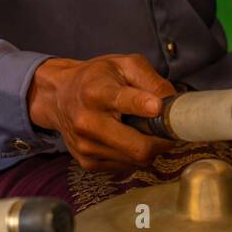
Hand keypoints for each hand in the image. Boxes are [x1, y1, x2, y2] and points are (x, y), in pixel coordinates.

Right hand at [27, 55, 175, 172]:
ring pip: (135, 160)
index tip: (160, 108)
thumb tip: (174, 104)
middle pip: (138, 148)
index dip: (149, 108)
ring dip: (148, 148)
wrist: (58, 96)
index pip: (126, 103)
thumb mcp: (124, 65)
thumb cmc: (95, 78)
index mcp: (96, 92)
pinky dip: (133, 155)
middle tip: (169, 131)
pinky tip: (126, 139)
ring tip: (143, 130)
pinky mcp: (86, 162)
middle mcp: (87, 122)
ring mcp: (85, 146)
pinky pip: (125, 167)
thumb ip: (152, 80)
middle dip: (162, 142)